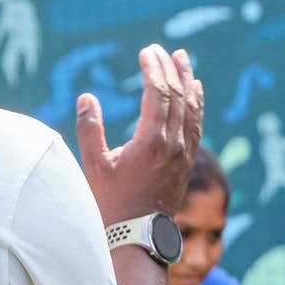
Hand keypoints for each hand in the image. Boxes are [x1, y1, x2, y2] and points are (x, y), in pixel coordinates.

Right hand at [74, 46, 203, 224]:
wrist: (138, 235)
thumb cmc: (111, 202)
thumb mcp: (93, 165)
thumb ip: (90, 129)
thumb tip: (88, 97)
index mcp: (152, 141)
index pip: (159, 94)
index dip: (154, 70)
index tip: (147, 51)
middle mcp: (174, 144)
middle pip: (178, 97)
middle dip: (171, 69)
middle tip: (162, 49)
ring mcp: (184, 153)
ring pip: (192, 109)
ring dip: (188, 82)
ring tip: (184, 60)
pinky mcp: (187, 162)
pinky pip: (196, 125)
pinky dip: (196, 104)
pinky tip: (195, 92)